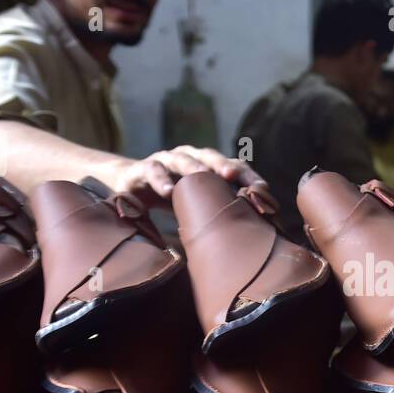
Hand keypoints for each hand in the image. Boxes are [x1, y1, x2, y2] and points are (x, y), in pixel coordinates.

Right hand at [111, 146, 276, 209]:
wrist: (130, 184)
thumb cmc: (172, 196)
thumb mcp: (197, 203)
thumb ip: (217, 211)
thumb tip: (249, 236)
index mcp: (207, 165)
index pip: (233, 167)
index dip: (248, 177)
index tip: (263, 191)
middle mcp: (190, 157)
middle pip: (210, 157)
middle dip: (222, 165)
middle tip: (232, 176)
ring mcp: (167, 160)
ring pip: (182, 159)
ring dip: (193, 168)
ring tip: (202, 176)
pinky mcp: (144, 167)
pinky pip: (153, 170)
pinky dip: (160, 179)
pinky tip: (168, 191)